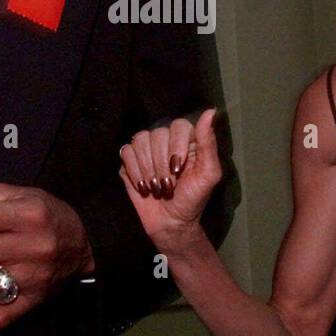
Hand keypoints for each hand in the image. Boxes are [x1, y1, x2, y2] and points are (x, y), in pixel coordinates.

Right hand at [117, 107, 220, 252]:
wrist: (171, 223)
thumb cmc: (193, 199)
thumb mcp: (208, 174)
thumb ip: (208, 143)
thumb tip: (210, 111)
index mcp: (187, 140)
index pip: (178, 126)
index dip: (176, 147)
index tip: (179, 170)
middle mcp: (166, 140)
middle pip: (157, 134)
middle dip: (162, 165)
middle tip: (169, 186)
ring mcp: (147, 150)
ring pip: (140, 141)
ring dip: (148, 170)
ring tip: (156, 187)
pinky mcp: (130, 161)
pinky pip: (126, 152)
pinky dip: (134, 172)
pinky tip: (143, 186)